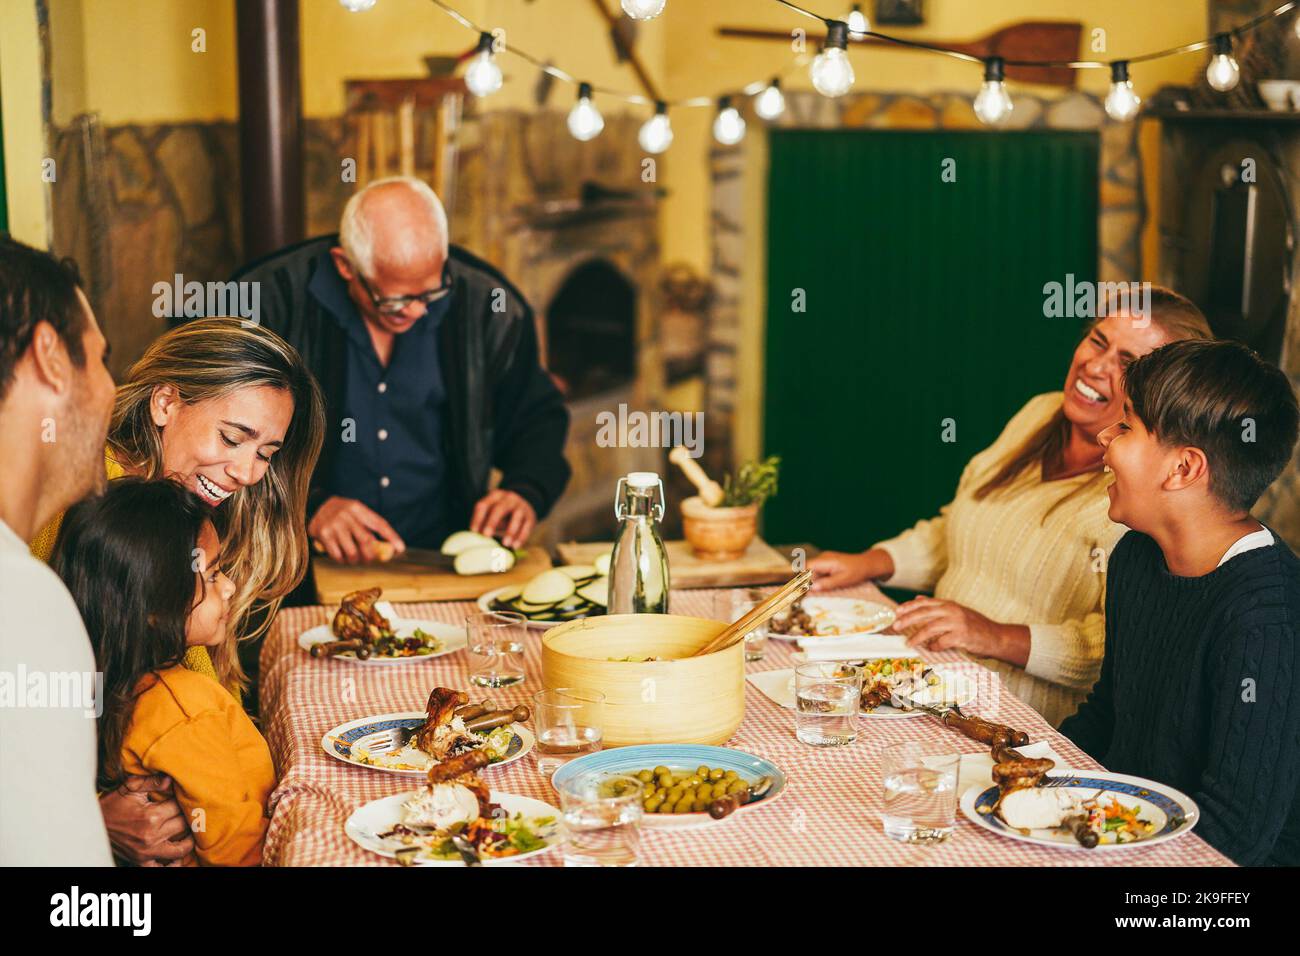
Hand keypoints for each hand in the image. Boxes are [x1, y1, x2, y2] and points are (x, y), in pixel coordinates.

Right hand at [99, 774, 194, 865]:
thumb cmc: (111, 804)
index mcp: (151, 816)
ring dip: (188, 840)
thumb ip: (152, 781)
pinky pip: (162, 868)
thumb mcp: (129, 788)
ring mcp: (147, 852)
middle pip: (183, 826)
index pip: (179, 807)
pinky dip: (172, 863)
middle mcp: (152, 836)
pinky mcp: (141, 861)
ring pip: (181, 849)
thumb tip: (170, 780)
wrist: (91, 824)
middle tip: (187, 811)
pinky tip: (176, 855)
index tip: (180, 797)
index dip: (182, 800)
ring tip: (187, 831)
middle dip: (186, 817)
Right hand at [308, 496, 404, 563]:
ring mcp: (334, 525)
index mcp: (358, 508)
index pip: (379, 524)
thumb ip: (368, 525)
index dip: (391, 537)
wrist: (314, 506)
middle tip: (371, 560)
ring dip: (356, 561)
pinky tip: (342, 558)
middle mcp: (347, 515)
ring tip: (355, 560)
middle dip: (372, 555)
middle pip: (367, 541)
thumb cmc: (341, 513)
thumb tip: (388, 547)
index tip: (400, 549)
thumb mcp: (355, 511)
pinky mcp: (324, 534)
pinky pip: (337, 555)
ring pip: (352, 552)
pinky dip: (342, 561)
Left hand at [471, 490, 535, 548]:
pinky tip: (515, 546)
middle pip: (499, 509)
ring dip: (510, 531)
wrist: (525, 505)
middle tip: (486, 535)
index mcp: (495, 496)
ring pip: (516, 517)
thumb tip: (477, 537)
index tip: (474, 531)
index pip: (483, 505)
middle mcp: (508, 498)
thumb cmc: (503, 513)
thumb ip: (485, 522)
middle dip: (492, 522)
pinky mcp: (530, 516)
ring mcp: (521, 506)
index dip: (478, 518)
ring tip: (505, 544)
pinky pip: (526, 527)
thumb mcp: (493, 512)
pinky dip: (521, 537)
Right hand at [809, 549, 891, 590]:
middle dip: (808, 581)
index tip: (802, 589)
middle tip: (810, 594)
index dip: (802, 577)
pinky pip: (818, 571)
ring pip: (812, 571)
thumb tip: (812, 588)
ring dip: (814, 581)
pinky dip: (819, 579)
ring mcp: (824, 559)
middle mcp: (822, 557)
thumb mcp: (842, 580)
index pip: (807, 566)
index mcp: (825, 560)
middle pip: (808, 569)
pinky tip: (825, 585)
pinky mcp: (826, 563)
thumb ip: (827, 584)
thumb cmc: (856, 572)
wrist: (866, 564)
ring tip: (819, 590)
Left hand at [893, 597, 1029, 664]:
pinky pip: (942, 642)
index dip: (909, 607)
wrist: (996, 636)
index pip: (924, 603)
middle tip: (895, 626)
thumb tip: (918, 599)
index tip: (896, 612)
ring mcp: (957, 623)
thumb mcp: (956, 611)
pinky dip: (934, 646)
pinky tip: (931, 649)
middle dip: (907, 619)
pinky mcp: (962, 636)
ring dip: (917, 636)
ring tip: (908, 643)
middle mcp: (952, 611)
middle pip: (924, 613)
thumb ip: (937, 606)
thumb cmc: (975, 625)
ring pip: (930, 628)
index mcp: (949, 604)